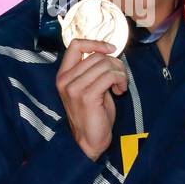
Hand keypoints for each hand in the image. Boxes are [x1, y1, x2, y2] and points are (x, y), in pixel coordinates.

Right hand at [57, 39, 127, 160]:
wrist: (89, 140)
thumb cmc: (93, 115)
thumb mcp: (90, 87)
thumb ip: (93, 71)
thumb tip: (110, 54)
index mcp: (64, 75)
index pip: (75, 44)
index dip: (96, 43)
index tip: (111, 49)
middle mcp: (65, 79)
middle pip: (97, 55)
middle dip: (116, 64)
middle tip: (121, 79)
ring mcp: (74, 87)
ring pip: (105, 64)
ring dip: (120, 74)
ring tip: (120, 86)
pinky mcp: (86, 96)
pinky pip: (110, 76)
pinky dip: (120, 81)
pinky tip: (120, 92)